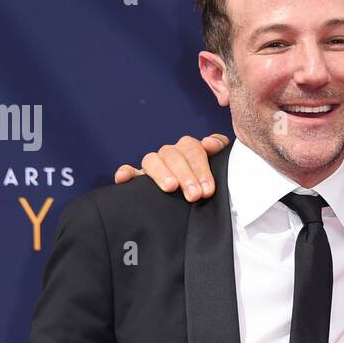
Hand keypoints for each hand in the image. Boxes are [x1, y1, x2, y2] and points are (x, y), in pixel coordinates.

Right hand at [113, 133, 230, 201]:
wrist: (200, 199)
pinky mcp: (138, 178)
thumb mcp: (220, 164)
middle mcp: (170, 154)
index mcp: (189, 148)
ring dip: (162, 173)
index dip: (201, 168)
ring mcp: (154, 165)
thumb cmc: (210, 182)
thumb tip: (210, 143)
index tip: (208, 189)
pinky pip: (129, 171)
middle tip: (195, 195)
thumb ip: (219, 148)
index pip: (192, 150)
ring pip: (152, 160)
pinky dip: (125, 173)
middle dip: (186, 176)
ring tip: (171, 188)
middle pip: (173, 156)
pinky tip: (123, 178)